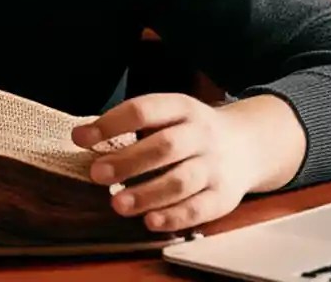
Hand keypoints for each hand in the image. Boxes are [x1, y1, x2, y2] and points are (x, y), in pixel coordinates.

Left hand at [70, 93, 262, 233]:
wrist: (248, 145)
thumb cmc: (190, 132)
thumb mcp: (169, 116)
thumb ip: (133, 125)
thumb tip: (84, 137)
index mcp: (182, 108)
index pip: (144, 110)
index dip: (111, 123)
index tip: (81, 138)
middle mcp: (201, 134)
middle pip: (165, 146)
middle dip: (128, 161)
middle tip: (96, 174)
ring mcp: (215, 166)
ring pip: (181, 180)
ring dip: (147, 193)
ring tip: (117, 204)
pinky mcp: (224, 196)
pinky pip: (200, 208)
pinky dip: (174, 216)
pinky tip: (150, 221)